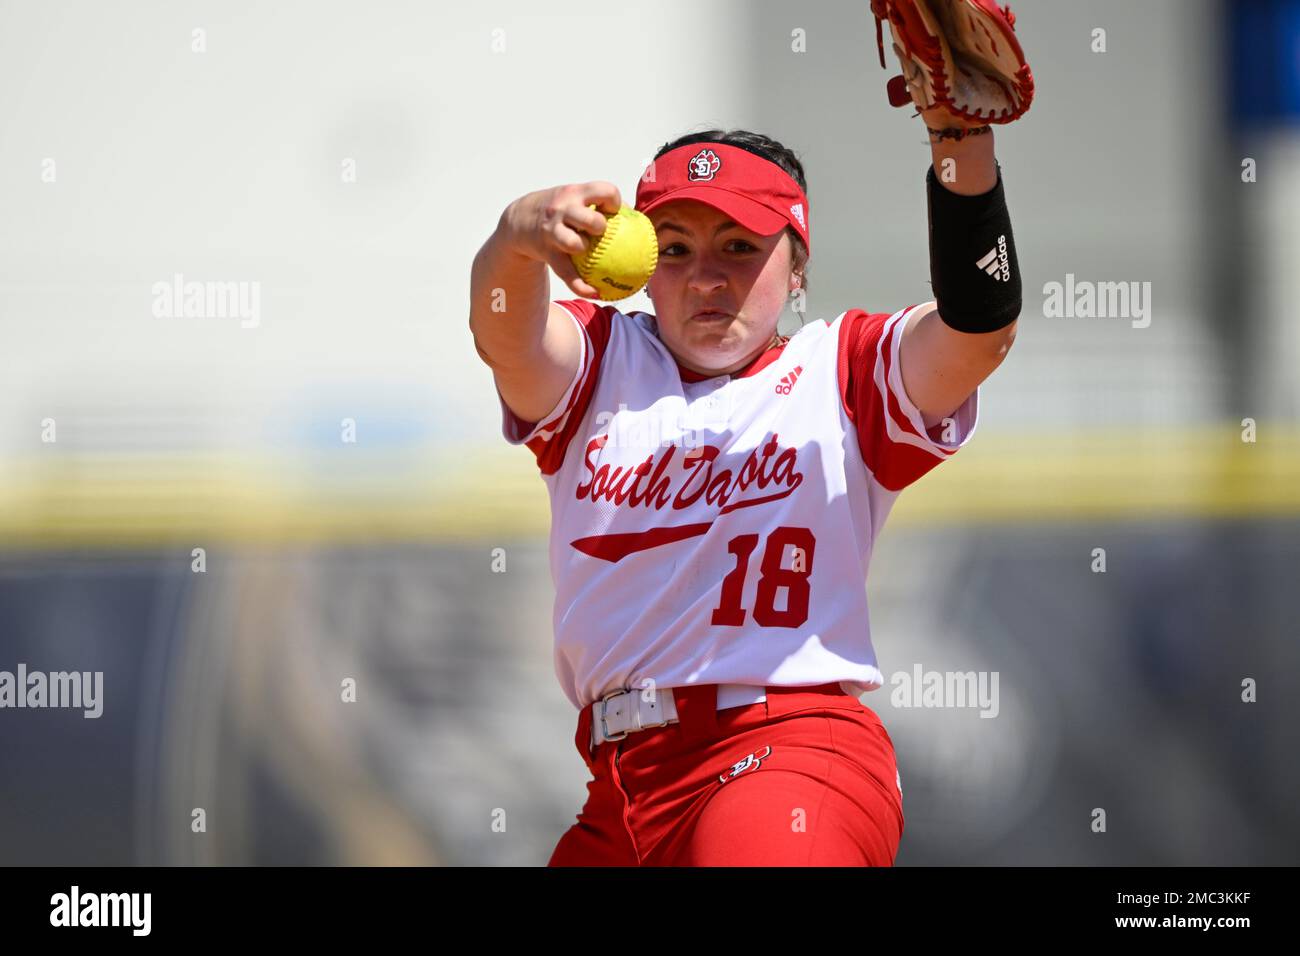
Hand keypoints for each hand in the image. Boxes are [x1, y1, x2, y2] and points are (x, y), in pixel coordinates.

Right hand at [498, 182, 622, 298]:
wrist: (520, 219)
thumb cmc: (560, 210)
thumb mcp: (574, 198)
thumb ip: (600, 204)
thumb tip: (637, 218)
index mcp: (576, 193)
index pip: (602, 190)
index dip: (613, 200)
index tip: (613, 209)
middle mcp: (563, 210)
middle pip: (589, 219)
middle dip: (600, 226)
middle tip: (601, 231)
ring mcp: (553, 231)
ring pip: (574, 244)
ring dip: (584, 249)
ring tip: (588, 253)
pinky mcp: (546, 252)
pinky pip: (567, 274)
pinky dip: (581, 287)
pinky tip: (596, 293)